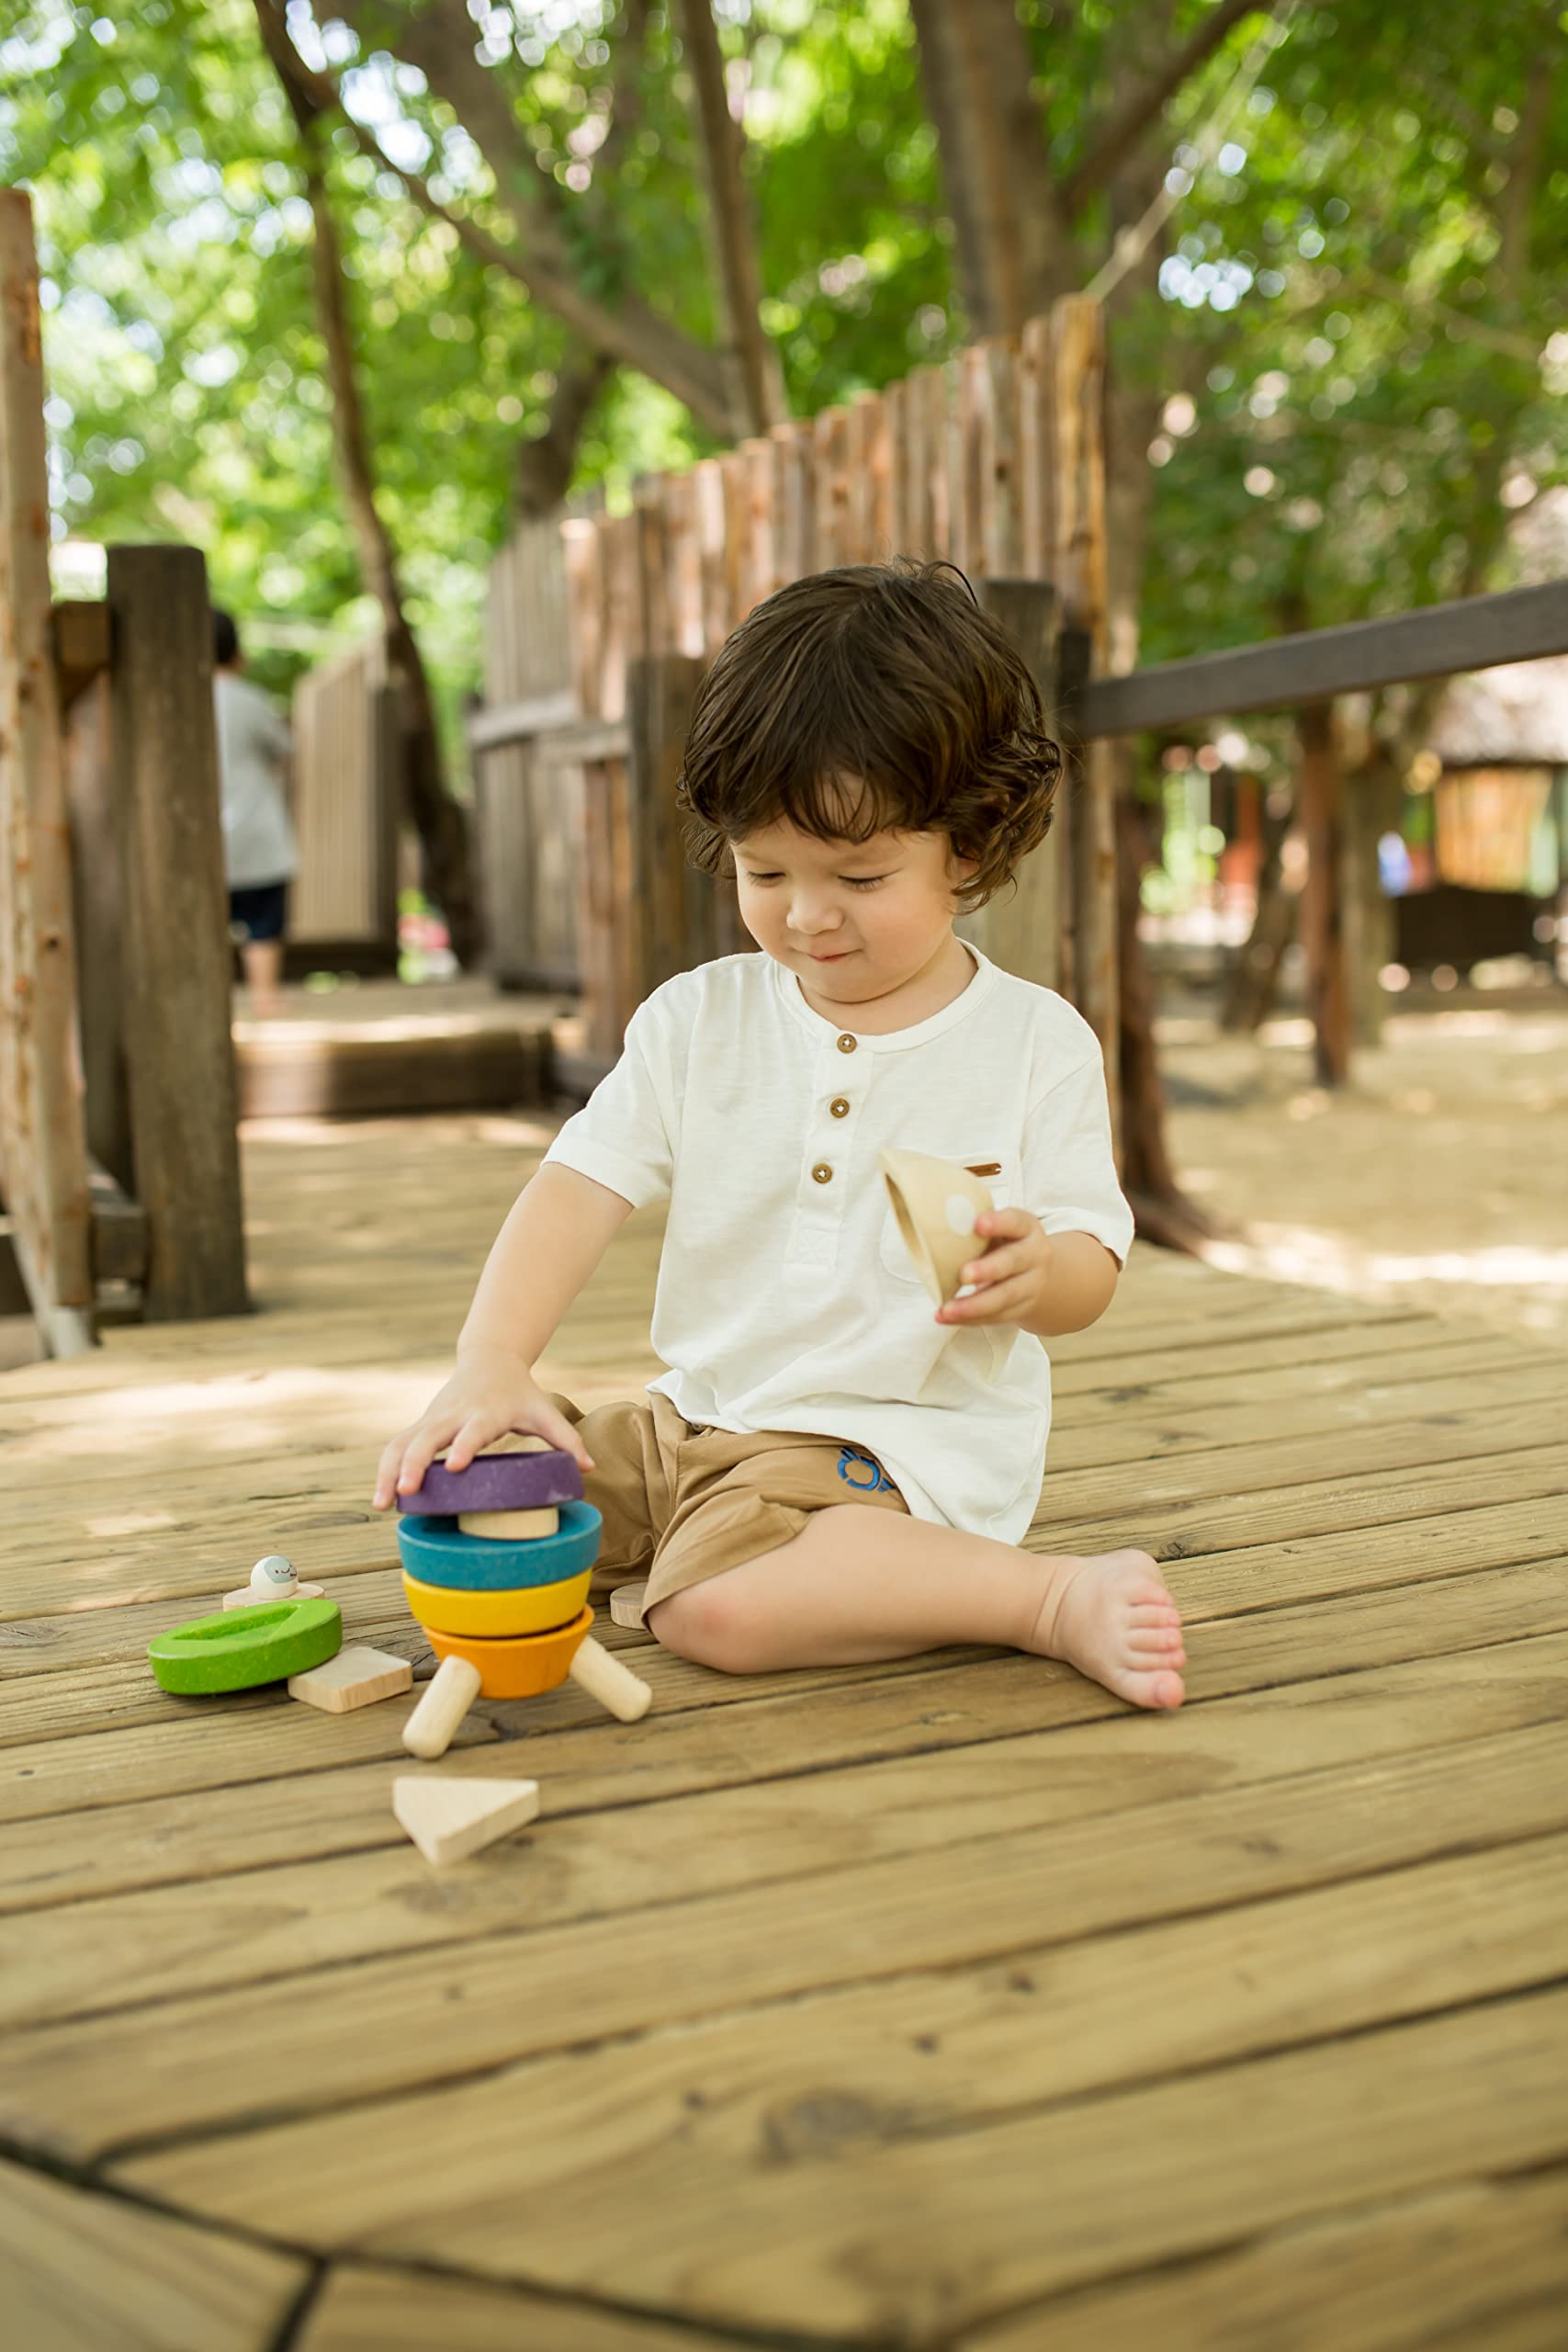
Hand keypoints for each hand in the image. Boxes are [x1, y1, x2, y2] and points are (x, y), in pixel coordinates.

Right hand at [372, 1351, 593, 1509]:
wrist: (489, 1360)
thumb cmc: (519, 1393)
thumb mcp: (543, 1411)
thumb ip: (566, 1439)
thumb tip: (589, 1468)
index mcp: (485, 1412)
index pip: (472, 1430)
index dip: (463, 1446)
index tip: (456, 1465)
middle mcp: (453, 1415)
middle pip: (426, 1439)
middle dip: (414, 1465)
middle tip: (406, 1492)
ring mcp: (432, 1420)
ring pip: (402, 1444)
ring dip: (389, 1473)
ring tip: (380, 1505)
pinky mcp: (420, 1426)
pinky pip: (396, 1447)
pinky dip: (385, 1470)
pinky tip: (381, 1498)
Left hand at [935, 1208, 1051, 1328]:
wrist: (1038, 1272)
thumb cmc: (1005, 1242)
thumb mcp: (999, 1228)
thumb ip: (973, 1227)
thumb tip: (931, 1221)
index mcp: (1026, 1228)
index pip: (1015, 1221)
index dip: (999, 1222)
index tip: (978, 1224)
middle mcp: (1034, 1255)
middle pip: (1013, 1261)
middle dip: (988, 1269)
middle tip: (964, 1275)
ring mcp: (1031, 1284)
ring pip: (1005, 1296)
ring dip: (974, 1305)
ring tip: (947, 1310)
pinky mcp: (1022, 1308)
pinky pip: (996, 1316)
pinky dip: (970, 1319)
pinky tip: (947, 1317)